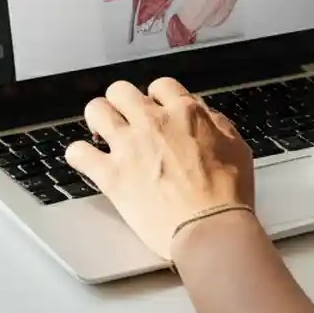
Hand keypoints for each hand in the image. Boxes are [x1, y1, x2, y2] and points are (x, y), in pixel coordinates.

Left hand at [65, 79, 254, 258]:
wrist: (209, 227)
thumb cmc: (227, 194)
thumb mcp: (235, 146)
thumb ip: (214, 123)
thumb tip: (201, 114)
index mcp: (185, 113)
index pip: (161, 85)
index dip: (158, 97)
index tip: (157, 109)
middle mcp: (153, 123)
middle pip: (121, 90)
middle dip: (123, 103)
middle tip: (127, 119)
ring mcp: (129, 147)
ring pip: (96, 110)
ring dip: (99, 119)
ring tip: (103, 133)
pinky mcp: (111, 175)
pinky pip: (78, 152)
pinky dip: (79, 154)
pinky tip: (87, 159)